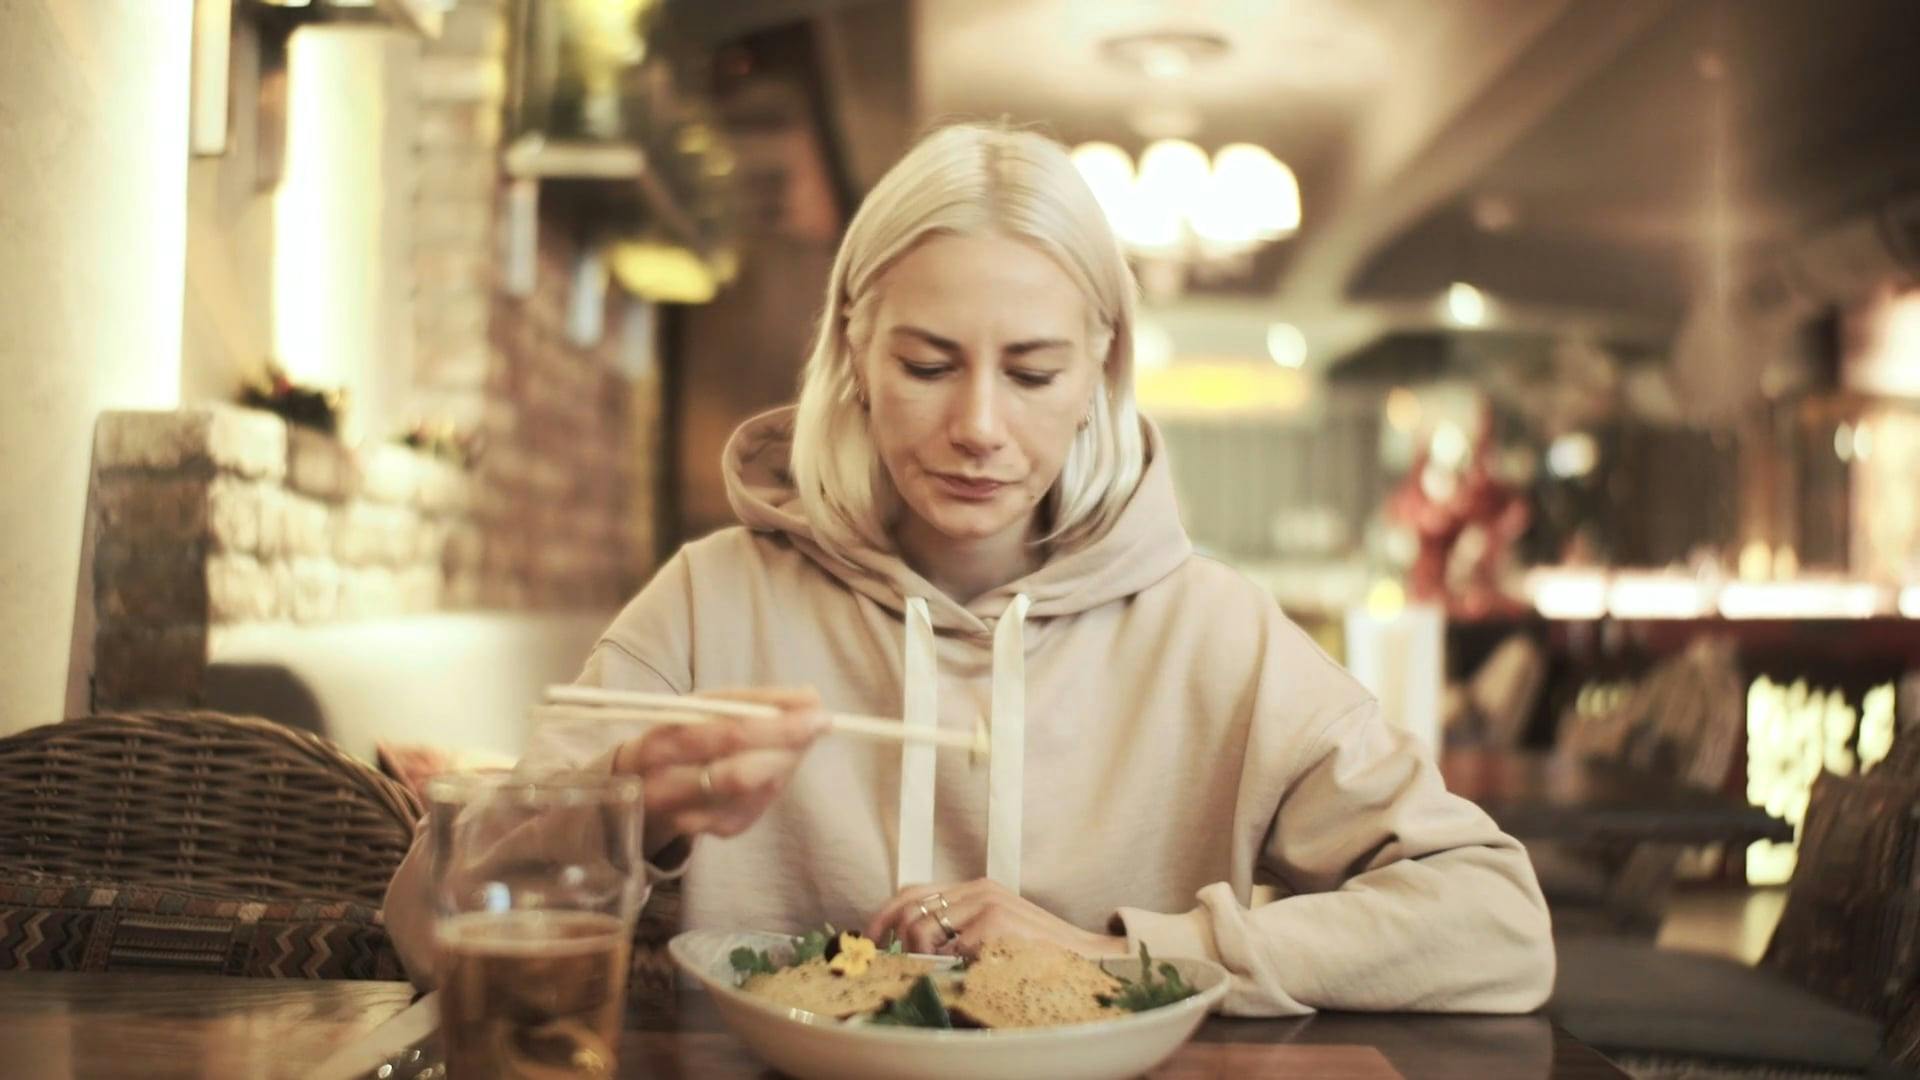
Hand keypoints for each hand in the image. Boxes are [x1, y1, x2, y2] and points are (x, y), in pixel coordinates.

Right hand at [610, 687, 827, 857]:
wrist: (630, 795)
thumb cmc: (679, 744)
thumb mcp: (701, 716)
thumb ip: (749, 705)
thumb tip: (809, 697)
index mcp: (663, 733)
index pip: (723, 720)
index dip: (771, 711)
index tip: (813, 701)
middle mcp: (662, 772)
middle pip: (731, 756)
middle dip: (783, 736)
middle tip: (822, 722)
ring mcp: (677, 808)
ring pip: (742, 786)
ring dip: (783, 763)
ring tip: (805, 742)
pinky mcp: (697, 830)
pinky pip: (745, 810)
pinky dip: (770, 788)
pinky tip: (777, 772)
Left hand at [865, 878, 1128, 958]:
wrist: (1091, 962)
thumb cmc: (1041, 959)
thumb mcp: (994, 939)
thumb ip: (958, 935)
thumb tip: (909, 952)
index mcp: (976, 890)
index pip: (912, 892)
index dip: (883, 917)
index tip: (869, 943)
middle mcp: (979, 889)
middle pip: (909, 906)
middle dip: (894, 940)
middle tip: (896, 967)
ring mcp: (987, 904)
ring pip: (920, 929)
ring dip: (921, 959)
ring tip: (943, 976)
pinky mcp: (995, 923)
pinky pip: (947, 949)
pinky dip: (947, 967)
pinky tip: (965, 977)